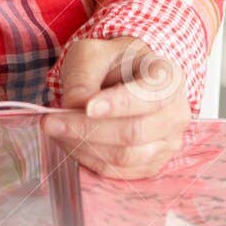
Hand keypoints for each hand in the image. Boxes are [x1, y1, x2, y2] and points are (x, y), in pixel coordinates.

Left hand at [44, 38, 192, 177]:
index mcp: (169, 78)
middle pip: (134, 132)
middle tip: (50, 121)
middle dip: (87, 129)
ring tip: (56, 130)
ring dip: (84, 147)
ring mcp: (168, 143)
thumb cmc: (111, 63)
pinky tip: (70, 142)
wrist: (124, 78)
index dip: (118, 104)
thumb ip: (83, 77)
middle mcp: (176, 113)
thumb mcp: (92, 54)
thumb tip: (76, 107)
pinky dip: (88, 159)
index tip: (87, 106)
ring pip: (124, 157)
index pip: (148, 96)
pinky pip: (117, 171)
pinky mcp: (151, 164)